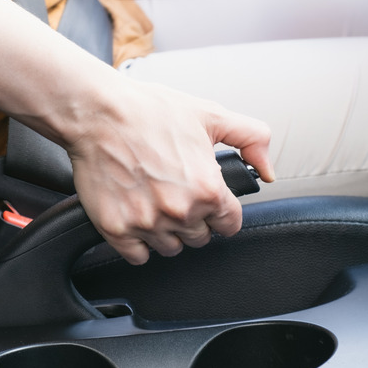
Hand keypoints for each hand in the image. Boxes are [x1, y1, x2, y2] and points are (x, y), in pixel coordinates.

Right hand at [67, 79, 272, 264]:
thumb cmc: (150, 111)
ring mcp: (147, 223)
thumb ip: (252, 140)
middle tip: (176, 193)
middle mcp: (180, 211)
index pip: (230, 225)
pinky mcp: (117, 229)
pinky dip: (138, 242)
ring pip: (170, 248)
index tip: (207, 200)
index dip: (220, 211)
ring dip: (167, 232)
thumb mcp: (211, 115)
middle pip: (200, 238)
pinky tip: (136, 216)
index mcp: (208, 189)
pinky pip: (138, 256)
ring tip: (155, 203)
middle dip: (193, 219)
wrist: (98, 112)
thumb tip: (268, 171)